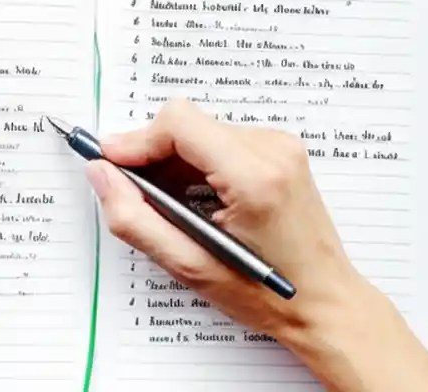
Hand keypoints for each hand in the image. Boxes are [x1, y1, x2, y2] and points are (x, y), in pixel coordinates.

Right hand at [90, 99, 427, 391]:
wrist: (326, 303)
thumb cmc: (268, 294)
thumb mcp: (189, 266)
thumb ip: (134, 218)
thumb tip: (101, 174)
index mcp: (255, 177)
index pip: (179, 123)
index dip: (137, 140)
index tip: (112, 163)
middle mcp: (273, 150)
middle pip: (186, 123)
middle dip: (152, 154)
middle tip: (139, 195)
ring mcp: (280, 147)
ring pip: (199, 129)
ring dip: (174, 161)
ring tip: (174, 206)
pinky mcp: (280, 150)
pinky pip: (219, 138)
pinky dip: (196, 163)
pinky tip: (196, 199)